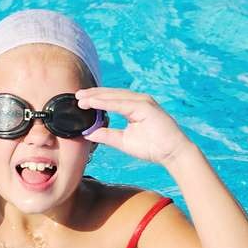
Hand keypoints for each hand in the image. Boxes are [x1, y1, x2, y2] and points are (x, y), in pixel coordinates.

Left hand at [76, 88, 190, 167]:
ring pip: (115, 96)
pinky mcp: (145, 107)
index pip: (110, 100)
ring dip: (98, 96)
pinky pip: (122, 103)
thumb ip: (107, 135)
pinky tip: (95, 103)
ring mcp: (142, 102)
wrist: (172, 153)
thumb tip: (89, 133)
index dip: (95, 99)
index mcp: (133, 107)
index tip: (79, 101)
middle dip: (93, 95)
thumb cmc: (152, 147)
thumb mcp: (123, 141)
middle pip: (111, 94)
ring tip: (82, 98)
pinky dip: (108, 102)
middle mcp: (137, 100)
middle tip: (76, 95)